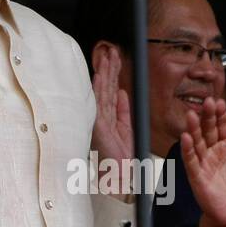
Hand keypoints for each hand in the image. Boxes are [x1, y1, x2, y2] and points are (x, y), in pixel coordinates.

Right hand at [90, 44, 132, 166]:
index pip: (111, 91)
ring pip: (102, 91)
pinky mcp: (97, 125)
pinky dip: (97, 89)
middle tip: (112, 52)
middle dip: (109, 69)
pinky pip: (98, 103)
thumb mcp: (128, 128)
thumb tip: (121, 91)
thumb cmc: (122, 157)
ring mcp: (98, 120)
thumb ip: (123, 109)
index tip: (115, 59)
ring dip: (105, 73)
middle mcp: (102, 116)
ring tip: (107, 57)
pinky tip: (98, 76)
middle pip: (106, 88)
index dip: (114, 74)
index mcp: (109, 117)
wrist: (120, 174)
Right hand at [183, 99, 225, 226]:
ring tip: (193, 114)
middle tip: (207, 102)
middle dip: (207, 117)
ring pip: (197, 142)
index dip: (221, 114)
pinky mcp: (197, 176)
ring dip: (194, 128)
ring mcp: (204, 163)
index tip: (220, 102)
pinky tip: (186, 136)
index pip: (222, 126)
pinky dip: (187, 149)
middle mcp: (213, 152)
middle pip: (208, 130)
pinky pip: (191, 160)